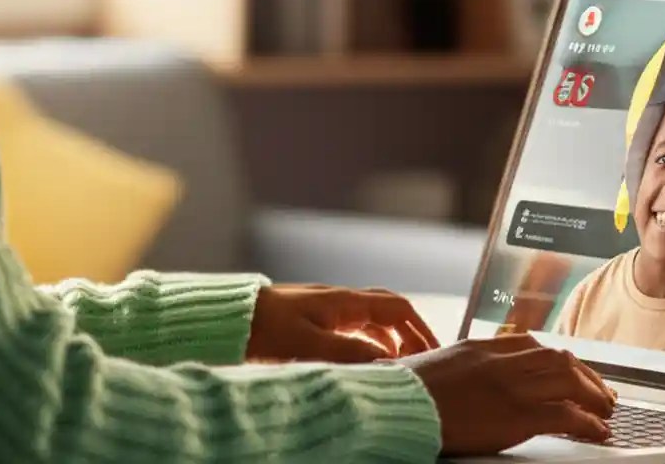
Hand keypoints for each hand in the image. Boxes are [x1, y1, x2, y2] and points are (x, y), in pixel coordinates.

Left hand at [246, 285, 439, 362]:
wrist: (231, 319)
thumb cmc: (265, 329)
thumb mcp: (308, 345)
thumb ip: (348, 353)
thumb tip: (386, 361)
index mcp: (345, 302)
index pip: (396, 308)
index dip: (419, 327)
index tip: (433, 349)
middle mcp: (341, 301)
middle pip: (390, 310)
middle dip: (411, 331)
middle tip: (425, 357)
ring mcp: (329, 309)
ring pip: (373, 320)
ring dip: (391, 338)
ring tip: (402, 363)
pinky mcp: (316, 320)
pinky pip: (355, 328)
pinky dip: (371, 342)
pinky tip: (370, 359)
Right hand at [398, 334, 616, 455]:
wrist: (395, 407)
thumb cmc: (402, 393)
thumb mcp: (431, 369)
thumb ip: (455, 370)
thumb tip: (458, 380)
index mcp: (479, 348)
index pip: (531, 345)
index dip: (558, 359)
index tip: (570, 369)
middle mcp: (500, 361)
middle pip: (558, 359)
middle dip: (586, 375)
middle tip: (600, 392)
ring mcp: (510, 386)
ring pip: (569, 380)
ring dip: (594, 396)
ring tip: (606, 411)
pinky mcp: (516, 416)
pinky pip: (565, 415)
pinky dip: (588, 423)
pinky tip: (597, 432)